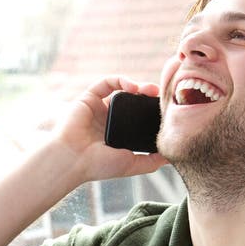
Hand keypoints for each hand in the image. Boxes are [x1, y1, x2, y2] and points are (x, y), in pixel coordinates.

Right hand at [52, 75, 167, 182]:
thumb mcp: (132, 165)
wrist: (73, 159)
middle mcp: (108, 120)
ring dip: (139, 86)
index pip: (139, 118)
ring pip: (122, 89)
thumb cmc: (98, 165)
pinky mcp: (88, 97)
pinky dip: (121, 80)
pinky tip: (133, 87)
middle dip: (149, 97)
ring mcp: (98, 108)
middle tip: (163, 97)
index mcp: (118, 135)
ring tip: (151, 90)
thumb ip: (152, 161)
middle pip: (133, 102)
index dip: (153, 112)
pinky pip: (107, 81)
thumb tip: (171, 157)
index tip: (167, 111)